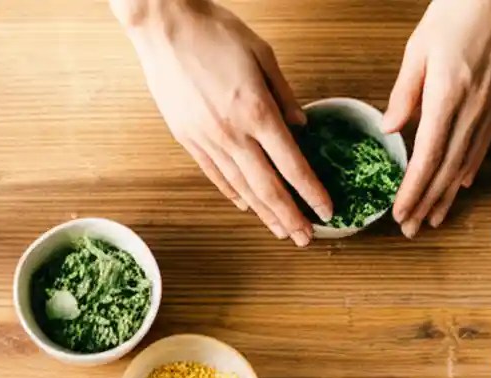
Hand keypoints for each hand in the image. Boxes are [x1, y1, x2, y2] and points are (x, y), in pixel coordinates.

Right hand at [112, 0, 331, 245]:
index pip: (291, 164)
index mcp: (256, 111)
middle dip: (290, 216)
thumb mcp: (262, 54)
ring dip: (264, 213)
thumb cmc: (213, 31)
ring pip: (240, 187)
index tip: (327, 210)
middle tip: (306, 238)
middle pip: (267, 187)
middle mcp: (231, 133)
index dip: (311, 192)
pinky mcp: (187, 138)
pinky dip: (232, 193)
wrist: (163, 25)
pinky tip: (245, 206)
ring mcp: (206, 139)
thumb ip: (285, 94)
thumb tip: (301, 126)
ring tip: (281, 232)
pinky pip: (214, 174)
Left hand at [382, 0, 490, 236]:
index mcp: (447, 96)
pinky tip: (458, 185)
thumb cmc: (457, 9)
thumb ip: (404, 93)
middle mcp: (473, 109)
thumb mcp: (419, 48)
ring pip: (466, 162)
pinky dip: (468, 169)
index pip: (427, 157)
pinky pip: (483, 145)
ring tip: (432, 219)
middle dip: (426, 204)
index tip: (399, 214)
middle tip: (411, 230)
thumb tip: (392, 130)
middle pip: (447, 169)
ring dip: (446, 195)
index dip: (413, 191)